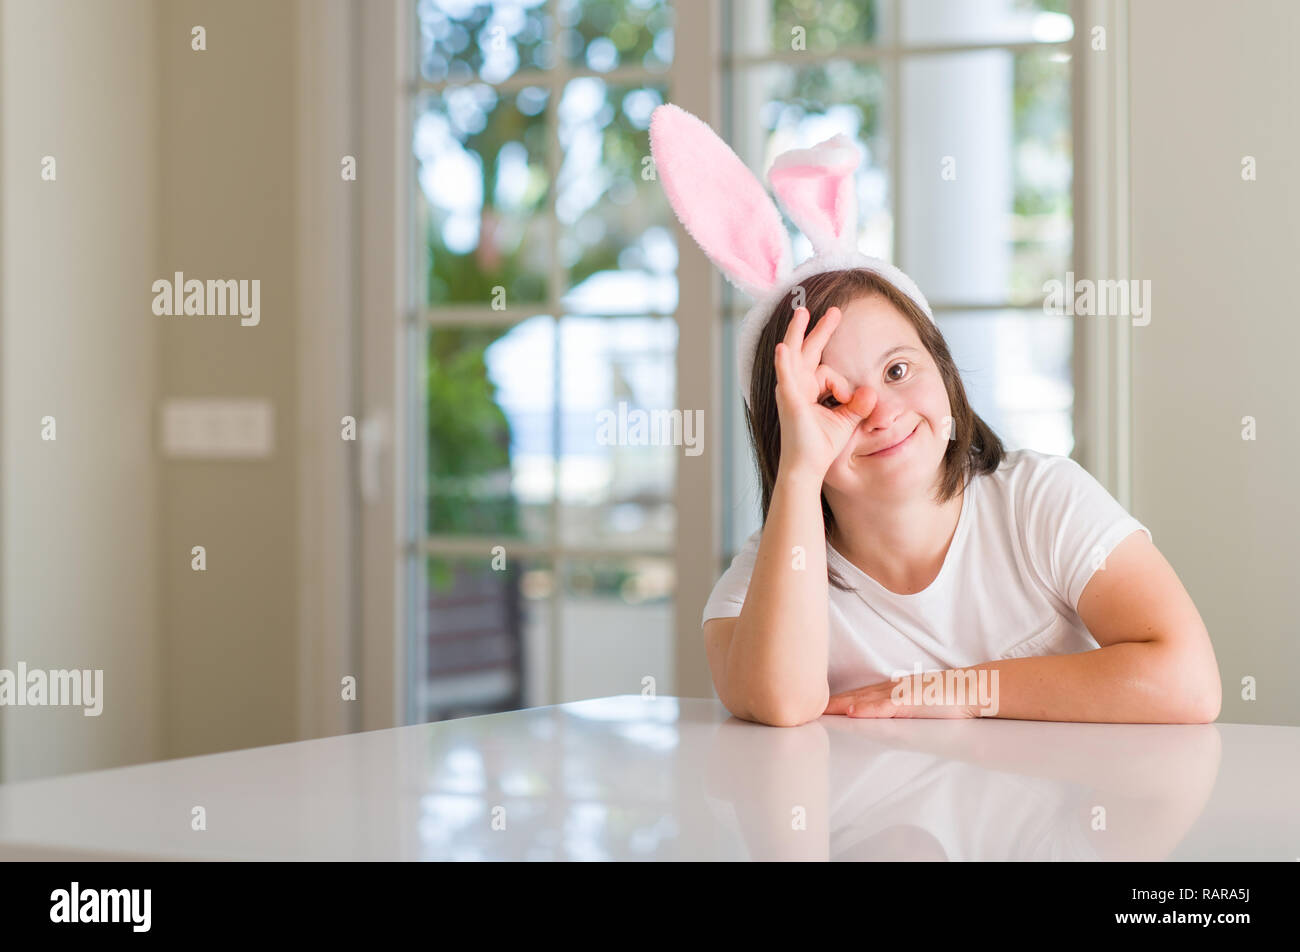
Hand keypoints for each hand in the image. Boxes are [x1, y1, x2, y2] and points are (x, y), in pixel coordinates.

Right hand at [773, 306, 877, 481]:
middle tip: (833, 311)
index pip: (825, 370)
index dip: (842, 383)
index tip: (849, 399)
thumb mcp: (846, 420)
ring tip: (802, 312)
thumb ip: (859, 404)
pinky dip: (784, 361)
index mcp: (807, 389)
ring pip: (797, 355)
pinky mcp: (789, 400)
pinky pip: (786, 376)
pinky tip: (782, 348)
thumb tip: (872, 392)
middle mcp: (795, 386)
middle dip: (819, 329)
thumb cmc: (821, 446)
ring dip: (798, 332)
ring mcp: (790, 391)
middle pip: (807, 350)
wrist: (807, 467)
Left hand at [824, 676, 979, 718]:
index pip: (858, 696)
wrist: (972, 688)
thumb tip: (879, 715)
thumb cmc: (947, 697)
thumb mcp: (916, 702)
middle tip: (805, 707)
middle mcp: (891, 689)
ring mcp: (901, 694)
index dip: (837, 701)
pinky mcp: (913, 700)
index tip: (816, 706)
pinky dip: (869, 708)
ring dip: (842, 705)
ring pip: (865, 699)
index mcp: (891, 691)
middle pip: (855, 695)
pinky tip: (854, 712)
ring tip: (821, 710)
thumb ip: (897, 707)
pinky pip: (887, 706)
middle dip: (831, 702)